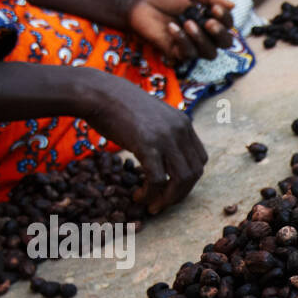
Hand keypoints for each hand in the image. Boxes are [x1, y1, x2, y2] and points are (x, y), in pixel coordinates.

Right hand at [84, 77, 207, 212]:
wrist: (97, 92)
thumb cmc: (118, 105)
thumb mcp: (152, 116)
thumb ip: (165, 132)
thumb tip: (167, 156)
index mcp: (184, 122)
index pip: (200, 159)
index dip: (190, 179)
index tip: (175, 188)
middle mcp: (180, 129)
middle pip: (194, 172)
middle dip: (180, 193)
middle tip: (164, 203)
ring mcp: (166, 137)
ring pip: (180, 180)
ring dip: (168, 199)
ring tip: (153, 206)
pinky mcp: (148, 145)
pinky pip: (157, 180)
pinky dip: (150, 194)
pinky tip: (139, 197)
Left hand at [126, 0, 234, 63]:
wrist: (139, 4)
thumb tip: (233, 4)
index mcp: (209, 18)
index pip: (228, 25)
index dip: (225, 19)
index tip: (214, 9)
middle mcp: (204, 34)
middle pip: (225, 43)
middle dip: (219, 33)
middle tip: (208, 22)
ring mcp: (192, 45)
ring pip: (210, 53)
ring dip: (201, 38)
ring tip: (187, 23)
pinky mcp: (178, 53)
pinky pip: (189, 54)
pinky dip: (182, 40)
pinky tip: (171, 27)